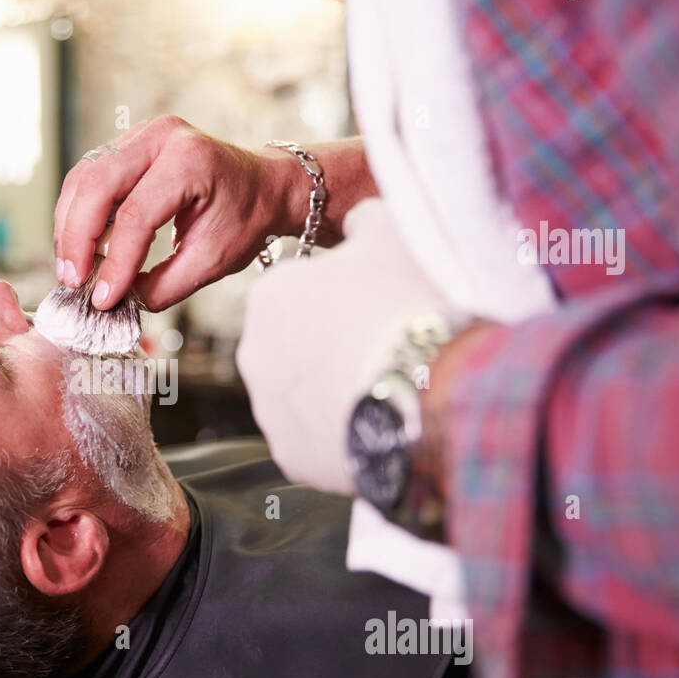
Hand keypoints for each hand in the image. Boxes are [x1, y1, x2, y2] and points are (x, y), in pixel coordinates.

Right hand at [53, 116, 372, 311]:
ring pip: (84, 177)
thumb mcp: (212, 261)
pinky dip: (77, 212)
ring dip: (69, 225)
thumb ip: (163, 285)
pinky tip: (79, 245)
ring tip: (71, 268)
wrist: (262, 187)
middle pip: (97, 185)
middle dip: (76, 239)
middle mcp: (162, 137)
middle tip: (72, 281)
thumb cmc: (245, 219)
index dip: (114, 262)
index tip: (102, 298)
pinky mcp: (128, 145)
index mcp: (191, 161)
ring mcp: (141, 135)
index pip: (136, 216)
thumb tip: (117, 302)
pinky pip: (88, 176)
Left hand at [236, 198, 450, 496]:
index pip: (297, 290)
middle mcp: (253, 352)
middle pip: (293, 344)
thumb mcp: (394, 235)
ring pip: (301, 395)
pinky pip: (314, 440)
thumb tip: (359, 221)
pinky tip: (376, 421)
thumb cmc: (405, 303)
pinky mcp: (290, 457)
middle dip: (328, 345)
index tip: (374, 303)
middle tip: (381, 345)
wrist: (425, 389)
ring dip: (332, 390)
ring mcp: (269, 409)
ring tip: (384, 386)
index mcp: (269, 295)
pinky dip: (339, 432)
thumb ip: (366, 220)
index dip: (339, 296)